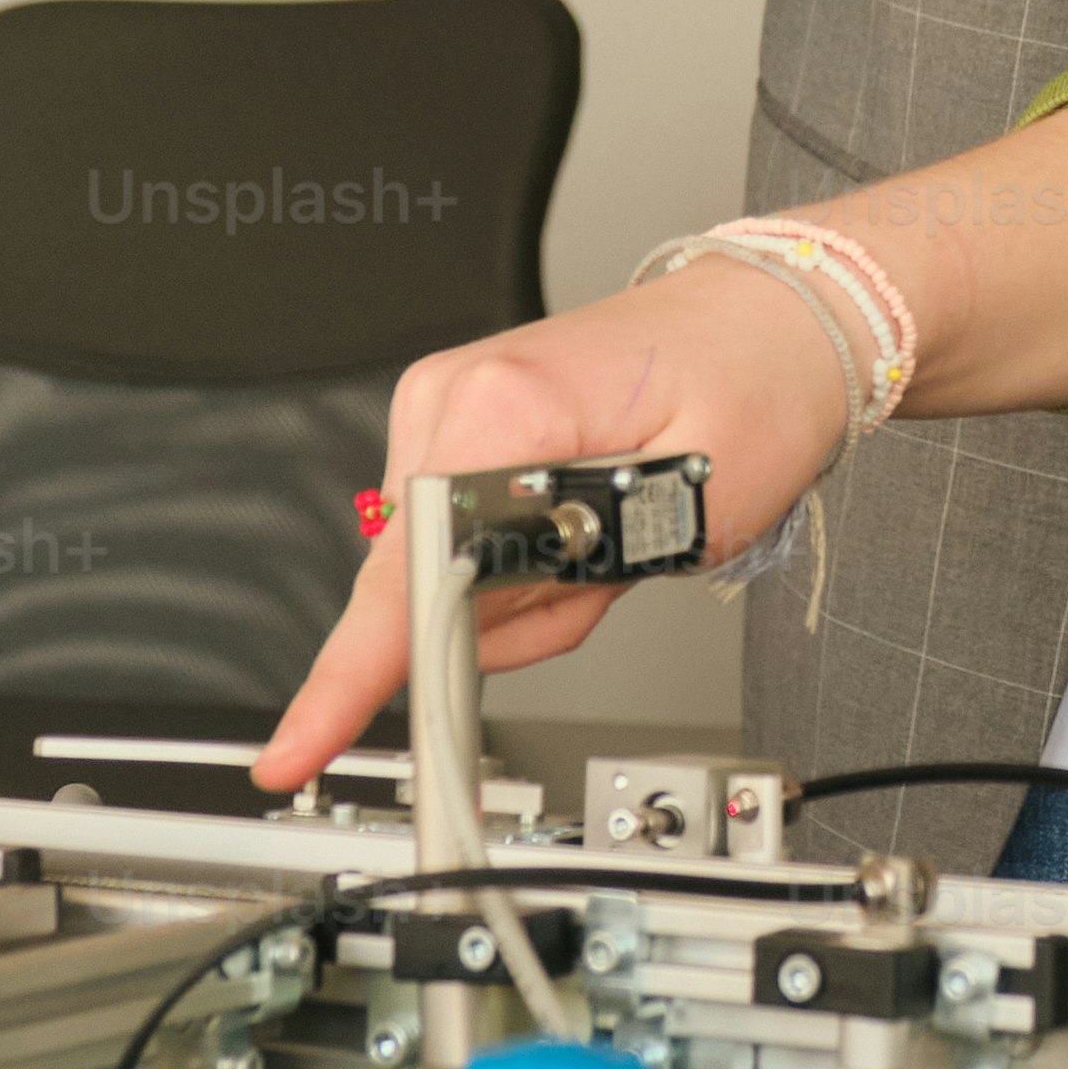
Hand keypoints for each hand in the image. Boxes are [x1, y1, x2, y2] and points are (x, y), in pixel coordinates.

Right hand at [256, 257, 874, 788]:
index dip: (351, 676)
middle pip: (419, 584)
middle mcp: (452, 396)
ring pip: (436, 570)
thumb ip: (560, 586)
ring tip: (607, 531)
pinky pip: (450, 537)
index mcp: (503, 408)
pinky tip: (577, 518)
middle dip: (512, 614)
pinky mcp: (452, 420)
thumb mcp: (684, 519)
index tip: (298, 747)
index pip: (396, 572)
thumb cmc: (749, 393)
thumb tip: (462, 640)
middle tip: (610, 568)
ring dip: (522, 587)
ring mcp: (444, 403)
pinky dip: (517, 556)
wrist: (769, 321)